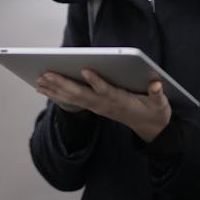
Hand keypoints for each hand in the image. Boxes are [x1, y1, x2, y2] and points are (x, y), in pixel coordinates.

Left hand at [36, 69, 171, 141]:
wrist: (150, 129)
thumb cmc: (154, 112)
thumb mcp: (160, 104)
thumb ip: (157, 94)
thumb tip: (157, 84)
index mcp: (121, 101)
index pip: (107, 90)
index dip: (96, 82)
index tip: (85, 70)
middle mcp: (106, 105)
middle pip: (82, 95)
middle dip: (63, 84)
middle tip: (46, 74)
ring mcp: (98, 107)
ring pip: (73, 98)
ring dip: (55, 89)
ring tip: (38, 80)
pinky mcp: (95, 107)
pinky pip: (73, 101)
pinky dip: (58, 94)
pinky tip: (44, 87)